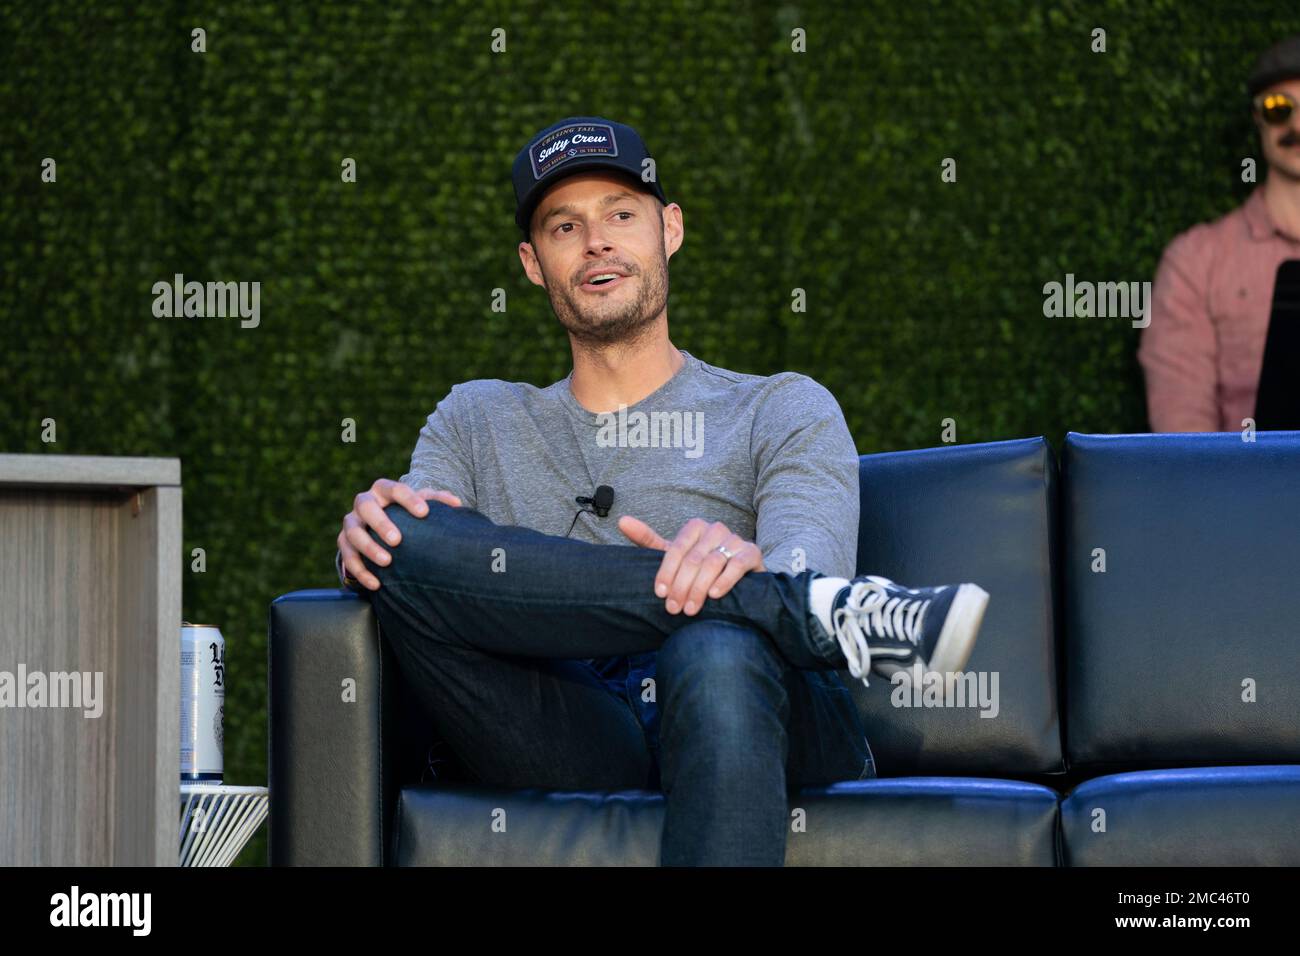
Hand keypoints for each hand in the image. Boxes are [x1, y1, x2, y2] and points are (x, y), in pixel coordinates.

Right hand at [338, 479, 461, 590]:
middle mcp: (363, 503)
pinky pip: (347, 557)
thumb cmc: (407, 514)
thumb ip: (438, 501)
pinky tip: (376, 584)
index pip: (394, 489)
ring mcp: (352, 523)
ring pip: (353, 532)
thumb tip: (457, 504)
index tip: (424, 513)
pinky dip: (360, 572)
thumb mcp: (420, 504)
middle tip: (397, 540)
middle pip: (365, 506)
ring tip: (387, 562)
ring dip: (368, 547)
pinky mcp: (344, 543)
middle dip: (380, 522)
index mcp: (383, 490)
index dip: (408, 500)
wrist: (381, 527)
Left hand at [618, 516, 764, 615]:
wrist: (738, 580)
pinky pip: (738, 564)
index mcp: (694, 527)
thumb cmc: (700, 568)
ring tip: (690, 609)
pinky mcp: (752, 553)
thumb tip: (622, 521)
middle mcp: (715, 529)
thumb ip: (648, 540)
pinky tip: (714, 595)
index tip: (659, 594)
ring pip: (713, 562)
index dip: (666, 573)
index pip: (676, 549)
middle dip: (681, 586)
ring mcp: (736, 540)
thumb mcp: (674, 556)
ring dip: (699, 588)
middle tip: (674, 609)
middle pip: (693, 559)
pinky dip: (725, 580)